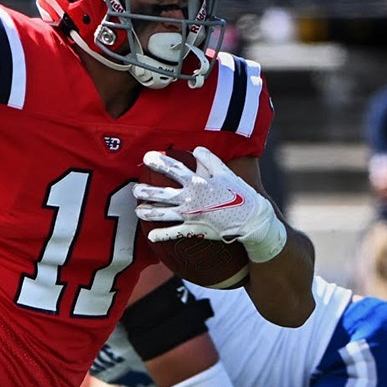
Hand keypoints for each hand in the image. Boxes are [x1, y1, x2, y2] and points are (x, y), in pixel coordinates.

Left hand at [135, 147, 285, 262]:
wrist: (250, 219)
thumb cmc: (239, 194)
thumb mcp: (226, 173)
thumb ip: (209, 160)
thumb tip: (196, 149)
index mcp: (197, 182)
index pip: (173, 169)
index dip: (159, 162)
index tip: (146, 157)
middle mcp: (190, 198)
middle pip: (161, 193)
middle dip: (146, 191)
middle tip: (136, 189)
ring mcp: (189, 215)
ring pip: (162, 213)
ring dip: (148, 212)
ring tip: (137, 211)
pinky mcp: (193, 229)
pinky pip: (173, 233)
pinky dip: (161, 235)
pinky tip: (150, 236)